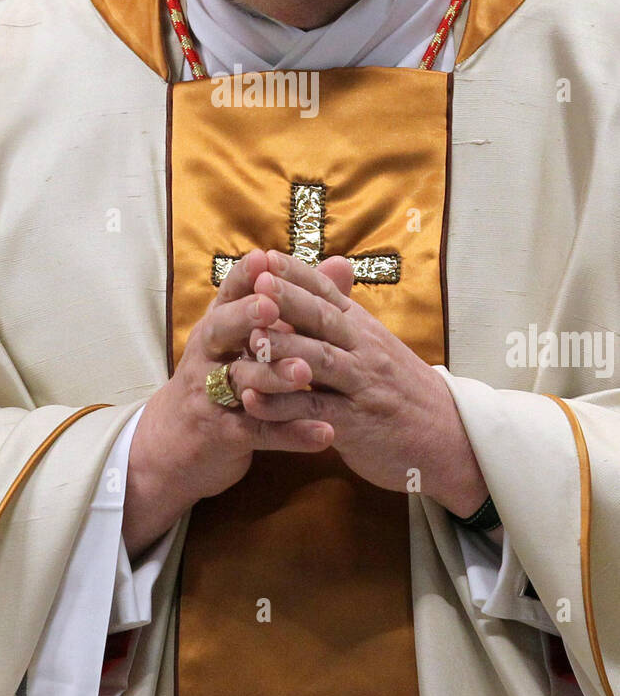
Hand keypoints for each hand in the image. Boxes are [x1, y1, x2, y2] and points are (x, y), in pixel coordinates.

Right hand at [122, 249, 333, 558]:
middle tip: (272, 308)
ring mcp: (210, 394)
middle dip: (246, 316)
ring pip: (241, 380)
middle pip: (222, 328)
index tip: (265, 259)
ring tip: (305, 372)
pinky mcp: (222, 435)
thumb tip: (341, 263)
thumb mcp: (246, 338)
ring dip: (273, 376)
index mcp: (218, 325)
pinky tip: (324, 433)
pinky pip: (258, 432)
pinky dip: (291, 433)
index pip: (229, 292)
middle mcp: (208, 353)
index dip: (245, 276)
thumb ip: (293, 302)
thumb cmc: (222, 378)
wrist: (174, 446)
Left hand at [239, 250, 487, 514]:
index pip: (328, 293)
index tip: (265, 256)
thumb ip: (343, 315)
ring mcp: (361, 386)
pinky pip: (315, 412)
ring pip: (320, 361)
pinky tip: (252, 400)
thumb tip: (319, 275)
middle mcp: (364, 350)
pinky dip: (282, 407)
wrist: (448, 438)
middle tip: (255, 281)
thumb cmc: (401, 388)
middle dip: (288, 299)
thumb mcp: (375, 345)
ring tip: (247, 337)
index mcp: (363, 328)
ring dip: (283, 348)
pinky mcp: (356, 425)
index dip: (297, 274)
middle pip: (323, 319)